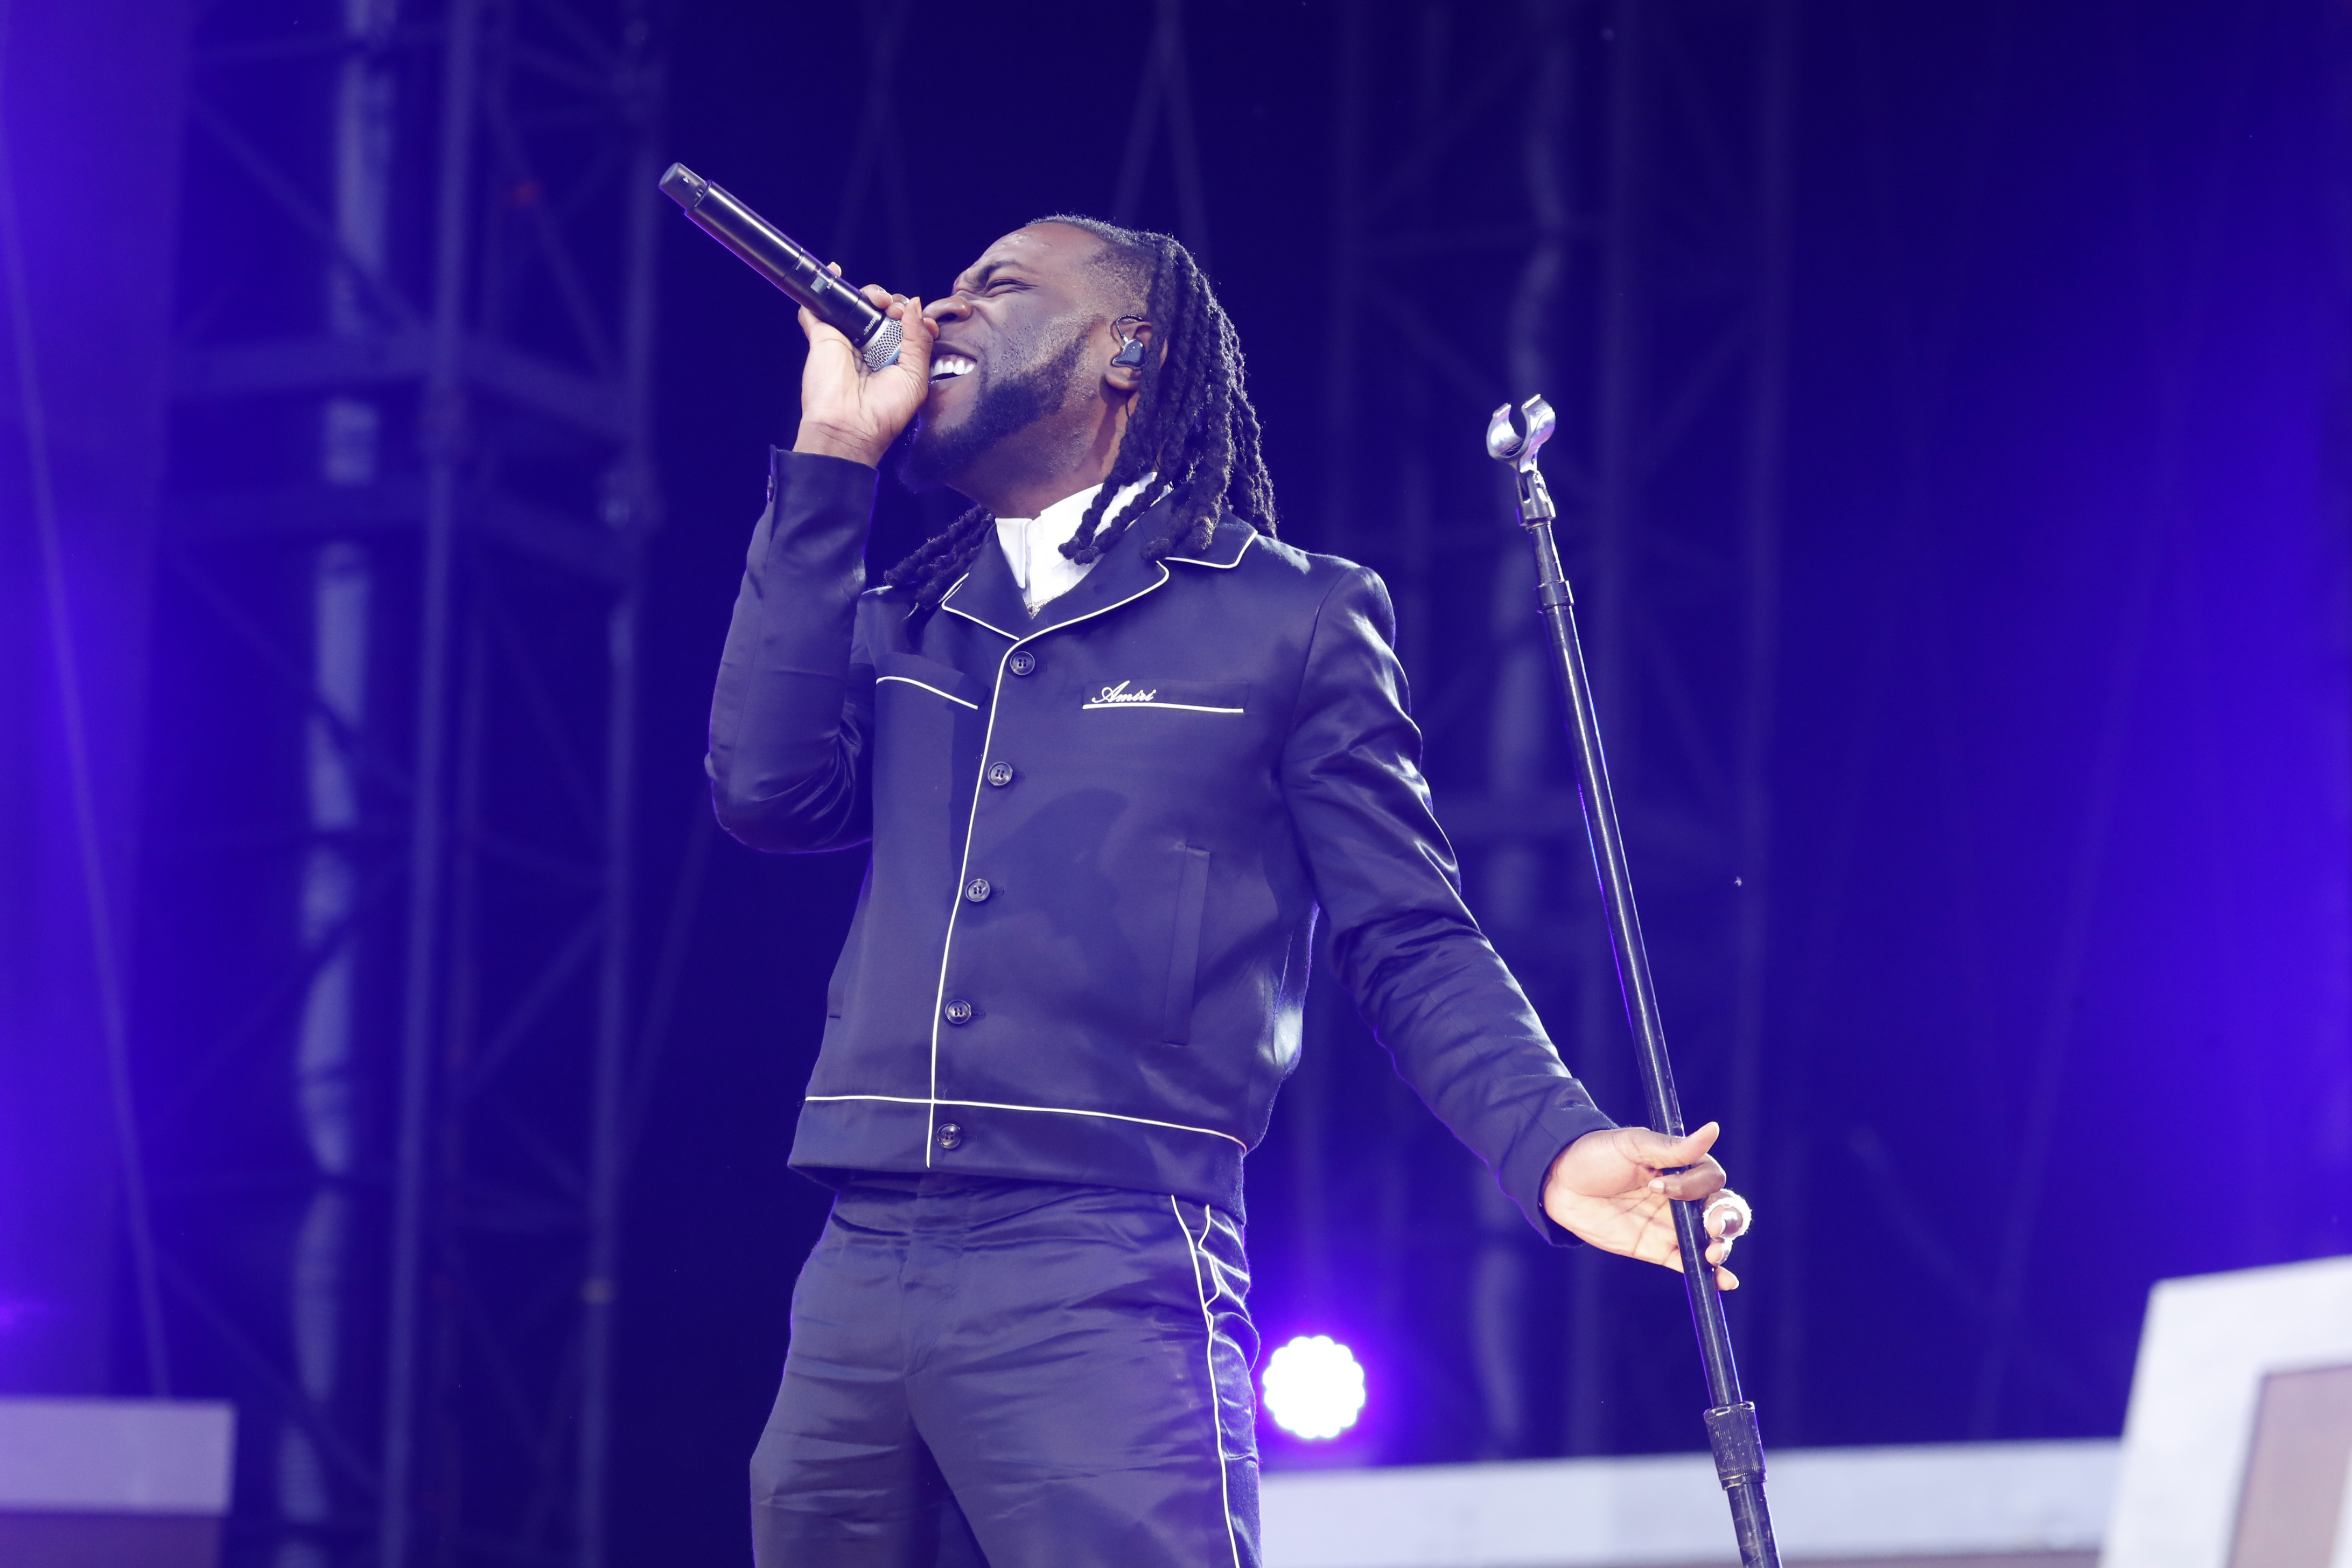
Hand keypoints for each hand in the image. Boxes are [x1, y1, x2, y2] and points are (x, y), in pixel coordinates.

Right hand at [791, 274, 936, 467]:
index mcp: (896, 359)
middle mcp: (872, 348)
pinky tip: (834, 271)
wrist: (848, 427)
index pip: (909, 328)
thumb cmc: (883, 412)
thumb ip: (918, 339)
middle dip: (897, 304)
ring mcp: (847, 340)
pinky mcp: (823, 336)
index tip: (927, 324)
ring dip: (873, 294)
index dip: (918, 319)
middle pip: (885, 311)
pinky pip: (818, 307)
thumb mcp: (916, 377)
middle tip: (898, 313)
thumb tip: (915, 304)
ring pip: (859, 304)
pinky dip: (824, 287)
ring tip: (882, 304)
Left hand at [1541, 1121, 1741, 1289]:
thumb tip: (1713, 1128)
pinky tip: (1725, 1282)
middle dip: (1728, 1220)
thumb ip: (1674, 1148)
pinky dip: (1710, 1274)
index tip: (1658, 1186)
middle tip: (1712, 1227)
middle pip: (1724, 1211)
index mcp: (1681, 1169)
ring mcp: (1671, 1225)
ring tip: (1713, 1254)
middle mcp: (1683, 1198)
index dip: (1695, 1186)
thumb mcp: (1633, 1145)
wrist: (1558, 1182)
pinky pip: (1688, 1262)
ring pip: (1710, 1240)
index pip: (1711, 1180)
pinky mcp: (1657, 1249)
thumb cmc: (1596, 1154)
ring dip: (1722, 1247)